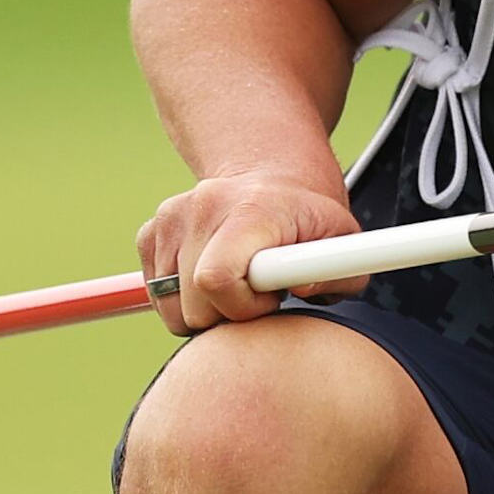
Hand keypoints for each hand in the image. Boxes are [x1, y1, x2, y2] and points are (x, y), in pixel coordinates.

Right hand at [138, 168, 365, 333]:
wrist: (269, 179)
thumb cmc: (309, 220)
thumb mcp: (343, 241)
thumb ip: (337, 272)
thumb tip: (303, 288)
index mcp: (250, 211)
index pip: (216, 280)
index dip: (244, 307)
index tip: (272, 296)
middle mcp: (202, 208)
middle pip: (193, 306)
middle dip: (229, 314)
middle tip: (261, 292)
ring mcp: (170, 219)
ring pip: (171, 307)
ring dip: (206, 309)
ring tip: (240, 283)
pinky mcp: (150, 232)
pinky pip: (157, 294)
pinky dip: (183, 298)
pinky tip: (215, 275)